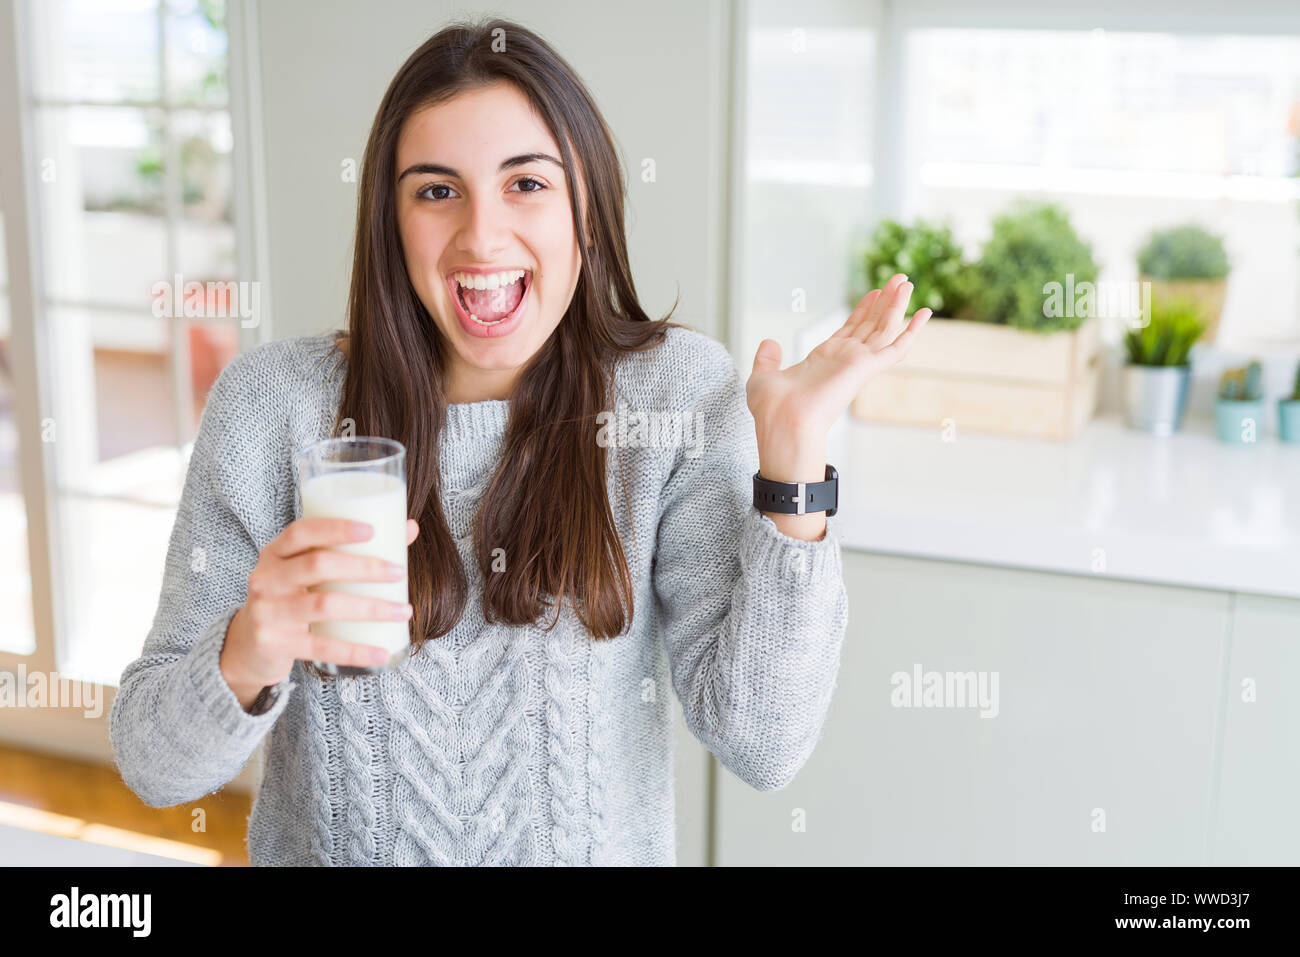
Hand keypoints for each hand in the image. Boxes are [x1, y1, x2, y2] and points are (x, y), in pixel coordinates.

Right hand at [220, 517, 420, 710]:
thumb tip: (409, 528)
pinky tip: (382, 652)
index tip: (372, 530)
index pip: (301, 532)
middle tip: (399, 573)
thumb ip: (351, 550)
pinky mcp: (275, 644)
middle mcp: (266, 579)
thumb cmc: (292, 598)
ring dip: (370, 607)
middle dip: (364, 568)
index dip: (336, 528)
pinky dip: (356, 650)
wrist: (248, 646)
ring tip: (404, 610)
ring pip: (324, 605)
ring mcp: (268, 612)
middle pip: (317, 565)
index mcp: (275, 553)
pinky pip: (321, 647)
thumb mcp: (309, 571)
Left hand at [746, 272, 930, 449]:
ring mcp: (858, 363)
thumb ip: (768, 359)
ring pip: (885, 328)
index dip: (863, 309)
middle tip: (899, 278)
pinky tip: (924, 313)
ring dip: (897, 305)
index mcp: (825, 360)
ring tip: (907, 281)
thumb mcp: (763, 376)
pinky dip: (912, 331)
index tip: (875, 291)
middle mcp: (845, 360)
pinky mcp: (867, 368)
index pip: (851, 329)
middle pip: (871, 324)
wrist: (781, 422)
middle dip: (885, 301)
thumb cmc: (771, 409)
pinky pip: (896, 348)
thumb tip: (769, 344)